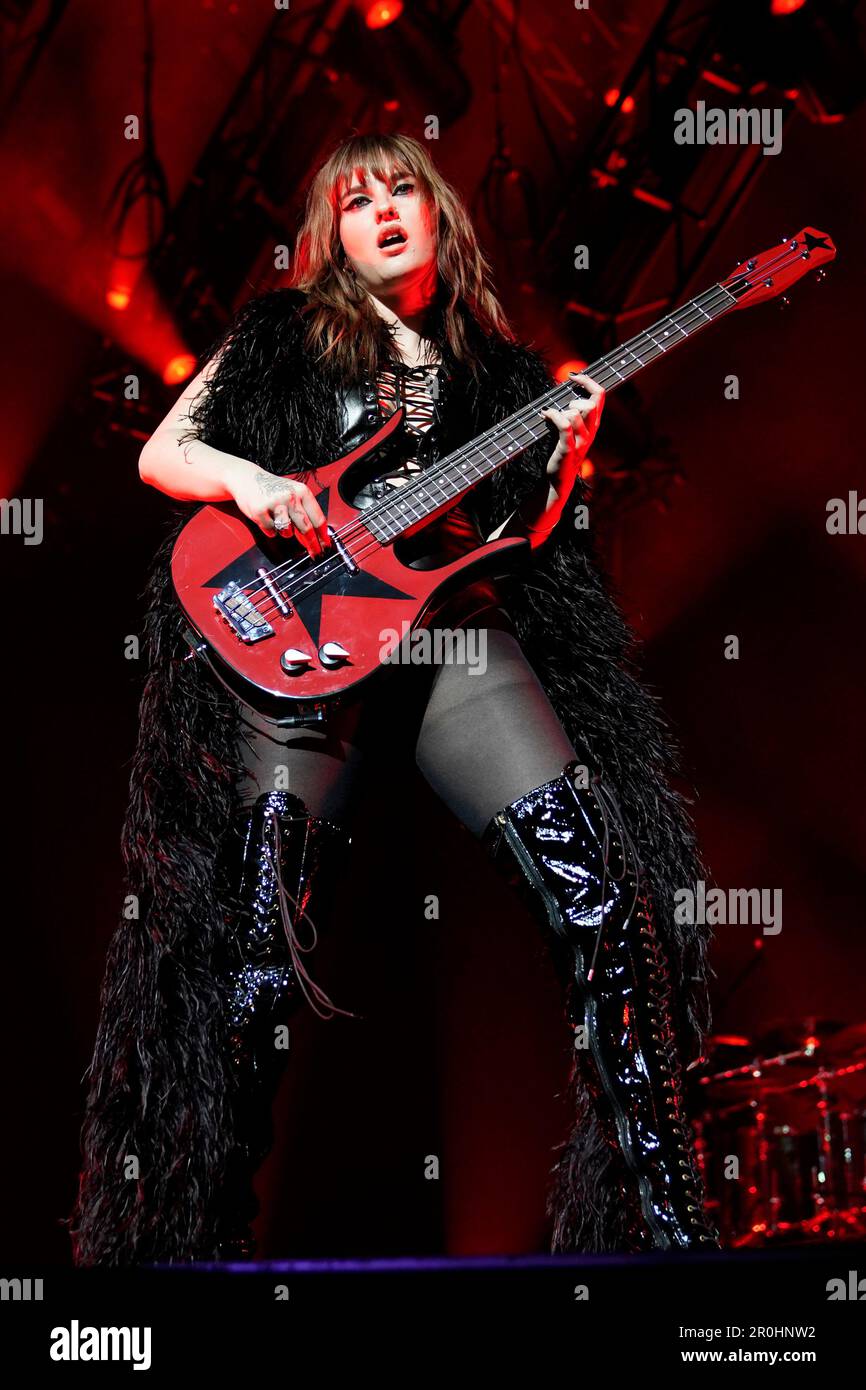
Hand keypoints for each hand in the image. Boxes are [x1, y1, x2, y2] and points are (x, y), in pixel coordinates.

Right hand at [231, 463, 330, 554]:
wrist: (247, 478)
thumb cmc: (274, 490)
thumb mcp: (294, 494)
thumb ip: (305, 512)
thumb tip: (316, 536)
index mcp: (302, 491)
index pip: (318, 518)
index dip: (323, 536)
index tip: (326, 547)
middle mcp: (290, 496)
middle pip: (306, 528)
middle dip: (312, 544)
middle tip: (315, 554)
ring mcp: (275, 503)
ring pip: (287, 532)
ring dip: (285, 532)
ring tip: (279, 520)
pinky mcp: (259, 511)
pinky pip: (271, 531)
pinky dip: (270, 530)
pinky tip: (267, 519)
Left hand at [538, 371, 604, 491]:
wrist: (559, 479)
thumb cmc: (562, 451)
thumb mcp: (570, 430)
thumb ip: (568, 413)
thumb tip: (558, 394)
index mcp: (593, 424)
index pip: (600, 395)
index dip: (588, 381)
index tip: (573, 376)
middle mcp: (591, 432)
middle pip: (591, 403)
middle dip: (574, 399)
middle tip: (562, 408)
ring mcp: (581, 441)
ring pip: (577, 412)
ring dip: (561, 411)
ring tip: (551, 417)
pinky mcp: (569, 448)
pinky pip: (564, 425)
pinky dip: (553, 415)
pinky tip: (545, 414)